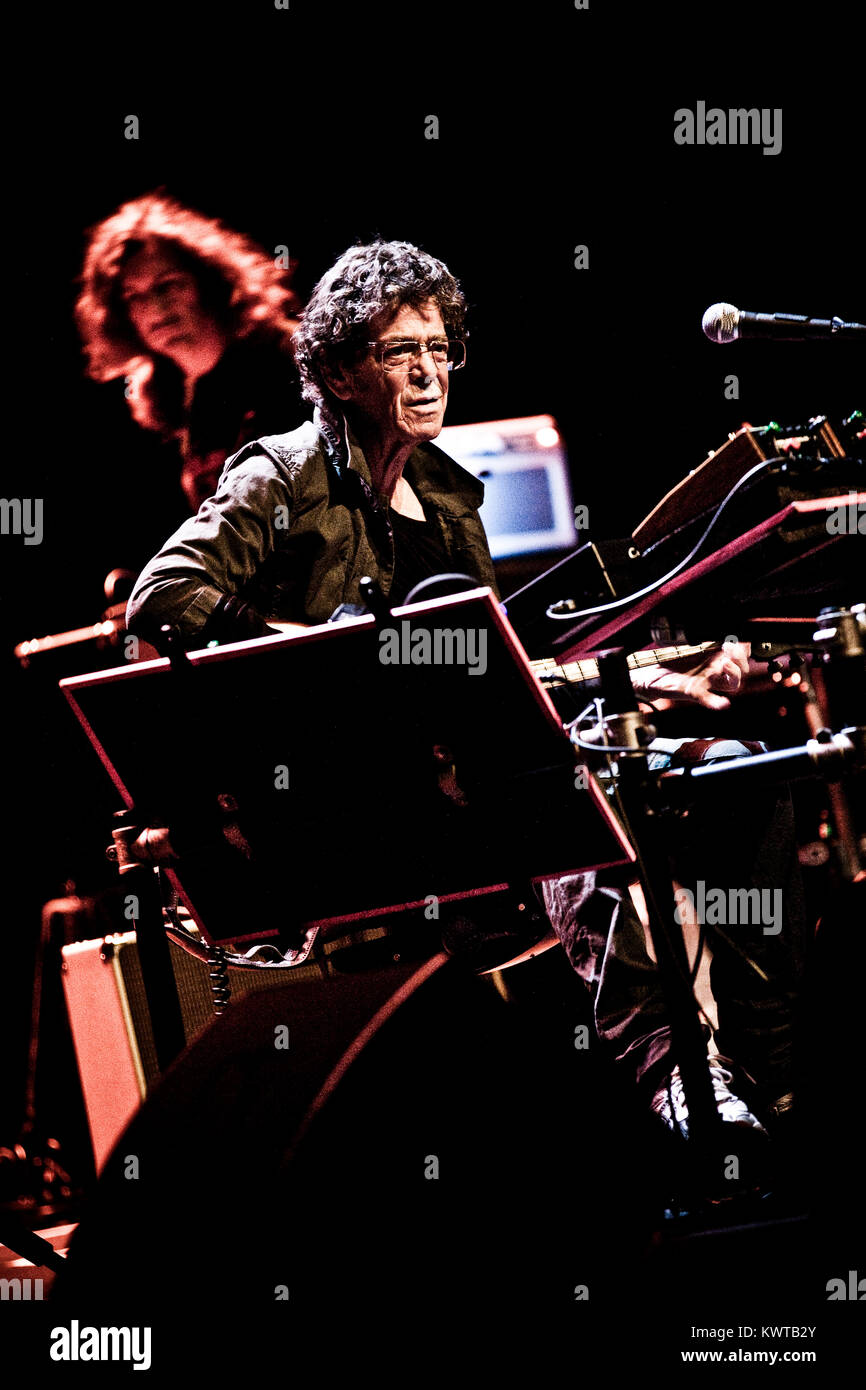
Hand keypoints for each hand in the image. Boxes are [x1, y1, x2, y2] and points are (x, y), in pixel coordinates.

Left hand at [633, 640, 750, 710]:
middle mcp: (716, 671)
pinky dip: (716, 702)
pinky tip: (723, 703)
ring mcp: (707, 682)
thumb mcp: (691, 641)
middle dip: (741, 658)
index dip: (745, 648)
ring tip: (725, 663)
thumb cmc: (672, 657)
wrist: (652, 671)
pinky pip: (708, 699)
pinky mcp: (693, 692)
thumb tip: (719, 623)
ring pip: (731, 684)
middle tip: (729, 648)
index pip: (742, 655)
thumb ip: (707, 635)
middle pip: (741, 670)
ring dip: (734, 673)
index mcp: (717, 657)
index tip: (739, 640)